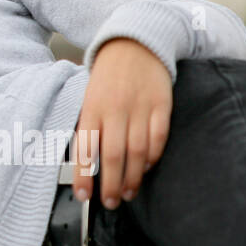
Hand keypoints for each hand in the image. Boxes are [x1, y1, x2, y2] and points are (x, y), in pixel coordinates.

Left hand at [72, 38, 172, 209]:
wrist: (135, 43)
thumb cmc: (108, 76)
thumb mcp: (89, 96)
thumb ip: (89, 125)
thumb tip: (84, 162)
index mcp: (92, 107)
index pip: (85, 147)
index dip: (84, 175)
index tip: (83, 195)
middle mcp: (115, 109)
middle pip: (113, 155)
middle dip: (110, 184)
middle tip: (110, 203)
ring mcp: (140, 107)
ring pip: (137, 151)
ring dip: (132, 177)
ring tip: (127, 193)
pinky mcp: (162, 105)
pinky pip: (158, 137)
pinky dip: (153, 156)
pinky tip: (146, 167)